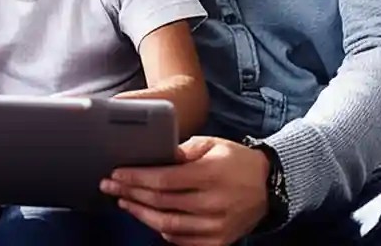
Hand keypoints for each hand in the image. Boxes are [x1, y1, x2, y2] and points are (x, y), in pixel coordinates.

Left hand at [101, 136, 270, 245]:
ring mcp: (216, 226)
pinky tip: (149, 218)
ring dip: (141, 214)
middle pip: (161, 203)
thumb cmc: (236, 161)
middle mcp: (213, 203)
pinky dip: (162, 231)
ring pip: (167, 225)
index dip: (136, 178)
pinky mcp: (218, 242)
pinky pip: (182, 241)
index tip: (116, 173)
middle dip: (131, 193)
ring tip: (124, 201)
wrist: (270, 188)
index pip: (164, 180)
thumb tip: (156, 154)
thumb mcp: (213, 144)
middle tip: (110, 186)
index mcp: (211, 175)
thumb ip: (183, 150)